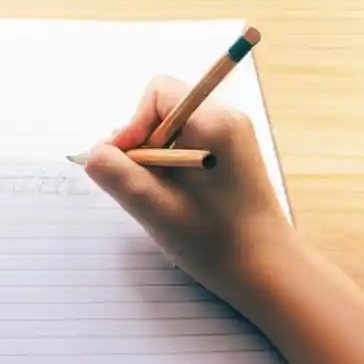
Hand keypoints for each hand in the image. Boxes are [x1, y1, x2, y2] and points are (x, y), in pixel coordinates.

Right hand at [83, 76, 291, 303]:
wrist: (266, 270)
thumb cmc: (214, 241)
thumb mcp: (152, 205)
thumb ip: (114, 171)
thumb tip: (97, 152)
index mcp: (213, 122)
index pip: (157, 93)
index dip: (134, 123)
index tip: (130, 162)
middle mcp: (226, 120)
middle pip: (163, 110)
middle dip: (142, 144)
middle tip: (143, 185)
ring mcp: (232, 138)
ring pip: (172, 130)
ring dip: (154, 159)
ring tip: (161, 198)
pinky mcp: (231, 156)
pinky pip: (186, 145)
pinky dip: (170, 168)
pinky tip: (175, 200)